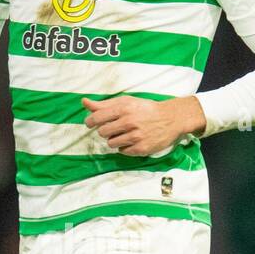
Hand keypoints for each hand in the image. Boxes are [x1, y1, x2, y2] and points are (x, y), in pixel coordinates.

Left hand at [82, 95, 206, 155]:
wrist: (170, 119)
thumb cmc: (145, 109)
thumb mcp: (126, 102)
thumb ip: (104, 104)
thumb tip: (84, 102)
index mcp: (124, 108)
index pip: (97, 118)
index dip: (90, 121)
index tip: (90, 123)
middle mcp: (129, 122)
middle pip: (102, 132)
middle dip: (105, 131)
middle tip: (114, 128)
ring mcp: (136, 136)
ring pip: (111, 144)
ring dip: (115, 140)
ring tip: (125, 134)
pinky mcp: (141, 148)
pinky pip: (122, 151)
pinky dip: (125, 147)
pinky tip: (133, 140)